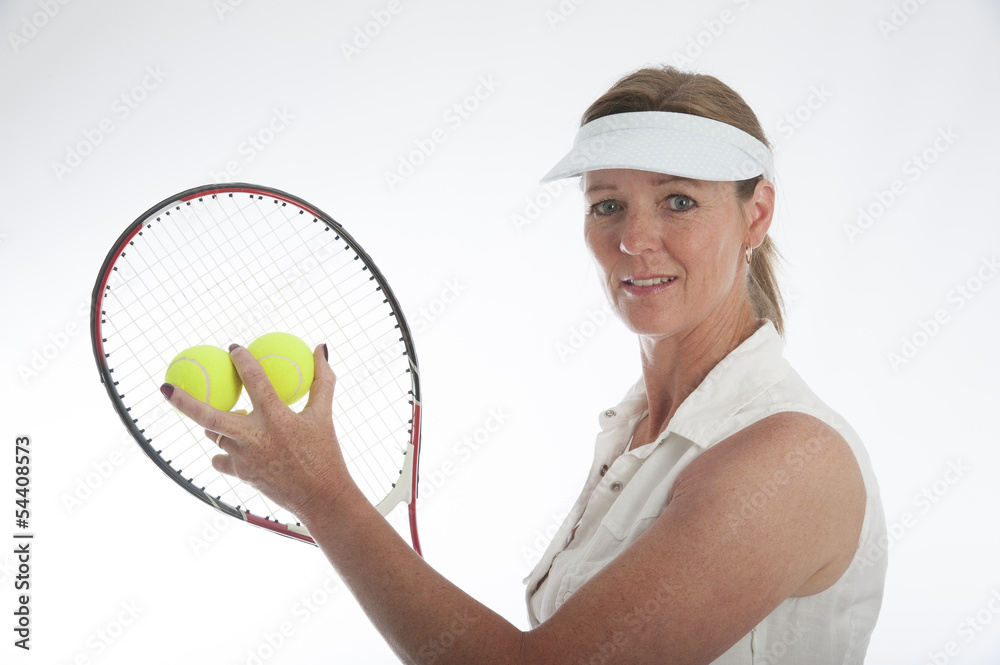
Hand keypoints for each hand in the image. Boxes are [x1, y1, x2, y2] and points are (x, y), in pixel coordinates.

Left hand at [161, 343, 352, 521]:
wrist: (321, 498)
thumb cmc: (326, 454)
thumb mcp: (324, 416)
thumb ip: (322, 381)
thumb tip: (320, 348)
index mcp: (278, 418)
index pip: (255, 380)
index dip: (242, 360)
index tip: (234, 348)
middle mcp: (255, 437)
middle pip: (209, 416)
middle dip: (183, 401)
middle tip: (165, 387)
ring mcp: (244, 458)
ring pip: (215, 434)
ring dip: (215, 422)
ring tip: (224, 413)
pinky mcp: (240, 474)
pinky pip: (221, 458)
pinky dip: (224, 450)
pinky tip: (232, 445)